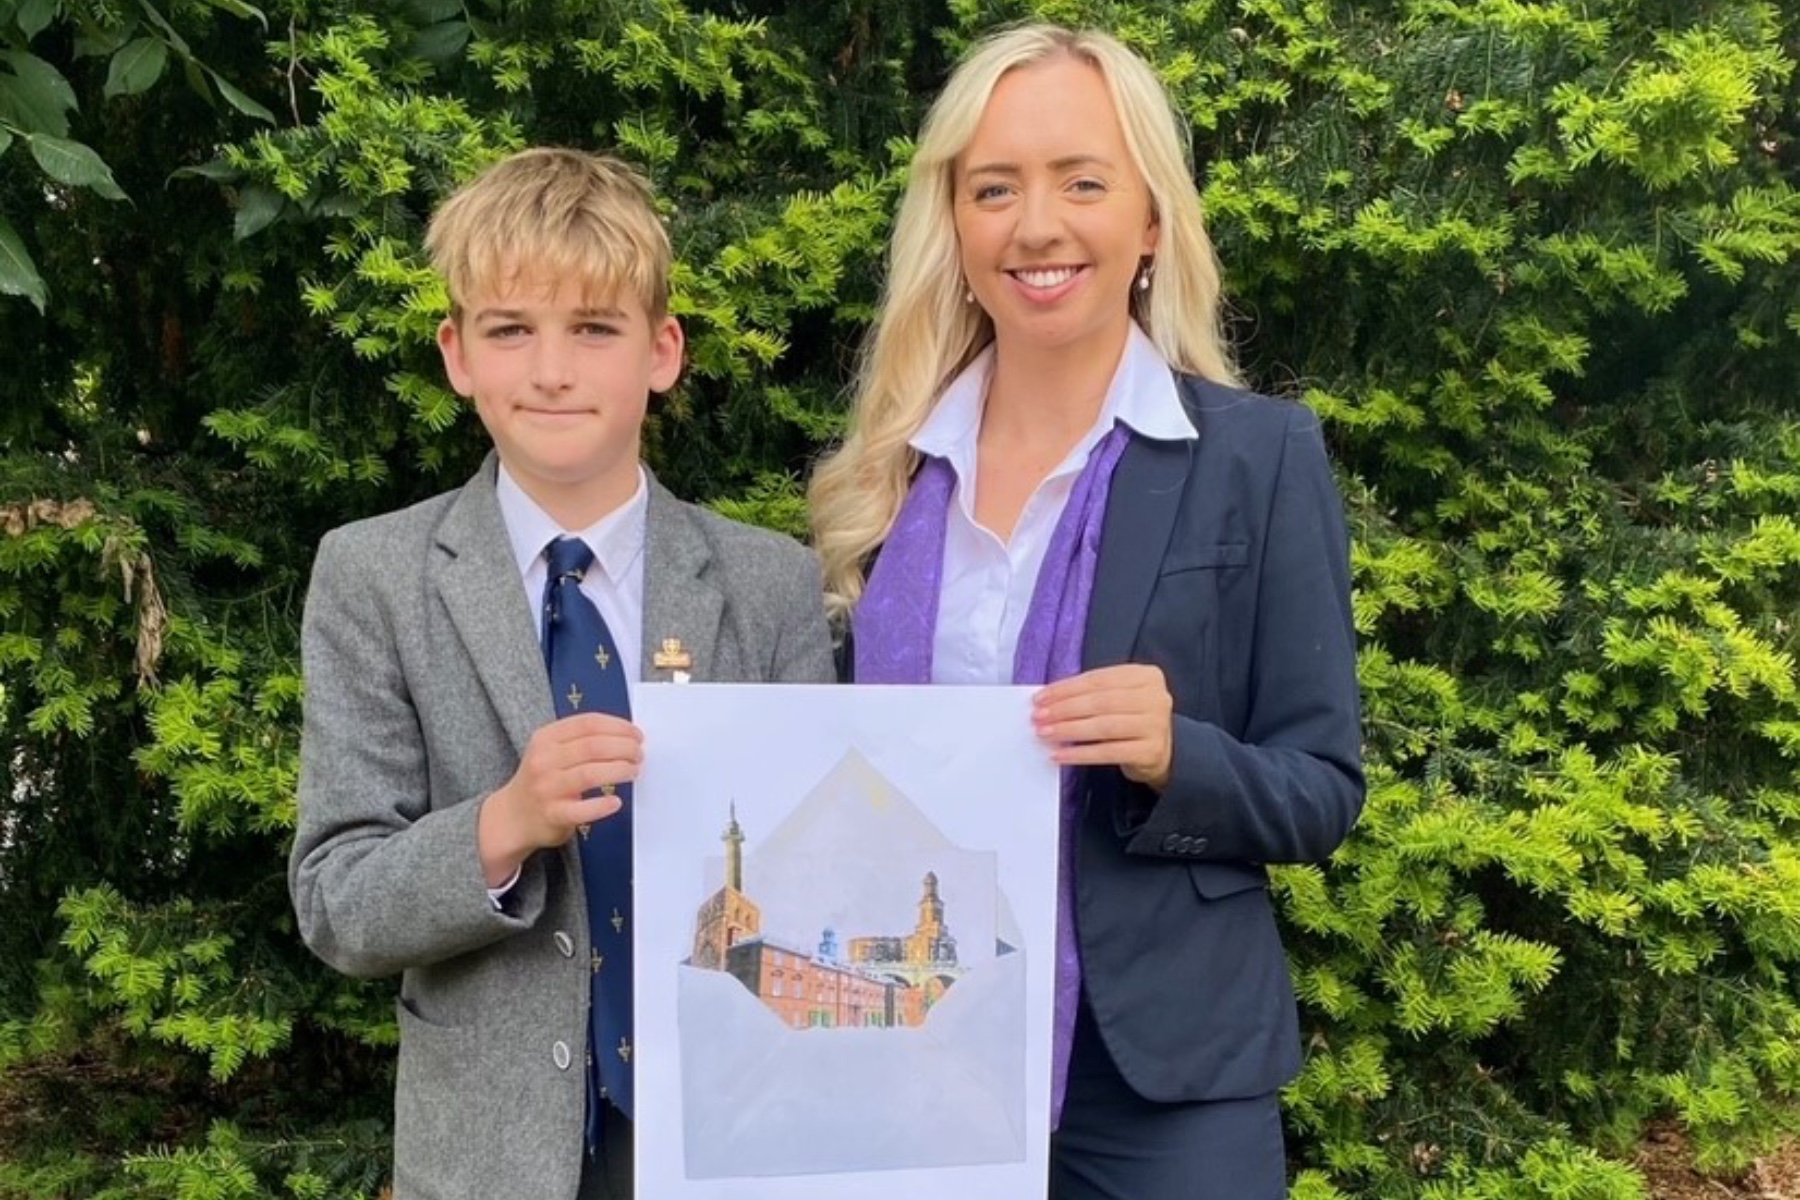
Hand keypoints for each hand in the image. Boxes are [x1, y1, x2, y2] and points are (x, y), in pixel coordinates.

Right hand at [478, 713, 641, 884]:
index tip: (636, 734)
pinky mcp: (552, 814)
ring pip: (590, 773)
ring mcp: (547, 788)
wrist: (511, 817)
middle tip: (639, 754)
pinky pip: (582, 809)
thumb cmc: (542, 780)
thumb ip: (581, 740)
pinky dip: (602, 805)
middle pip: (593, 746)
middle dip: (624, 748)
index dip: (618, 726)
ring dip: (620, 770)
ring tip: (634, 771)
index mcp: (546, 738)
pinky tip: (616, 802)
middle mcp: (544, 760)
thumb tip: (626, 735)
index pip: (588, 724)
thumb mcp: (551, 750)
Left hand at [1033, 664, 1173, 790]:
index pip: (1098, 680)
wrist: (1164, 751)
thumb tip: (1049, 701)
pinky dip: (1081, 754)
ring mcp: (1156, 725)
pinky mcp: (1151, 751)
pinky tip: (1061, 755)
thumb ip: (1091, 694)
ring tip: (1045, 733)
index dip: (1066, 689)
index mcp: (1145, 676)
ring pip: (1104, 726)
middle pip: (1100, 702)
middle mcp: (1155, 698)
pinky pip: (1109, 752)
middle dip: (1064, 709)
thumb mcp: (1120, 697)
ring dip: (1069, 730)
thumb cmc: (1132, 719)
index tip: (1041, 698)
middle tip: (1039, 717)